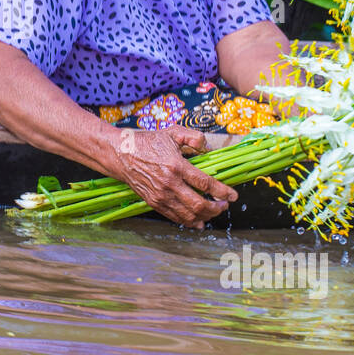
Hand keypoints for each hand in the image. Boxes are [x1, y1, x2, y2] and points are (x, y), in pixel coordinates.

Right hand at [107, 125, 237, 227]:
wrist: (120, 154)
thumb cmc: (147, 142)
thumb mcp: (171, 132)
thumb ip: (193, 137)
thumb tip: (208, 148)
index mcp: (176, 166)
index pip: (205, 184)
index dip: (223, 191)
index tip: (233, 195)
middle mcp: (169, 184)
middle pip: (199, 204)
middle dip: (217, 207)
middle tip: (224, 204)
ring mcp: (161, 196)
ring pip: (188, 214)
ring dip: (205, 216)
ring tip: (214, 211)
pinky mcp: (153, 202)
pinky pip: (174, 217)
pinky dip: (189, 222)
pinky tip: (199, 221)